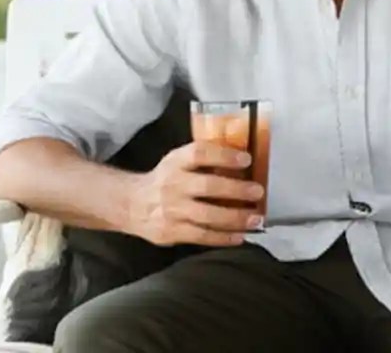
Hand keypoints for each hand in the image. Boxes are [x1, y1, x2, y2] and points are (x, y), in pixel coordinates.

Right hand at [130, 142, 264, 246]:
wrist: (132, 205)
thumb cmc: (165, 180)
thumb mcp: (177, 162)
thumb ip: (203, 161)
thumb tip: (244, 160)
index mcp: (175, 162)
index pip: (199, 153)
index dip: (224, 155)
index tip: (246, 159)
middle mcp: (173, 185)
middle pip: (208, 187)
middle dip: (237, 190)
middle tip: (258, 192)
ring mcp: (172, 210)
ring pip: (208, 216)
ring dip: (236, 218)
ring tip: (256, 219)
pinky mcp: (172, 232)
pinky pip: (202, 236)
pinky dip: (223, 238)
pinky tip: (241, 236)